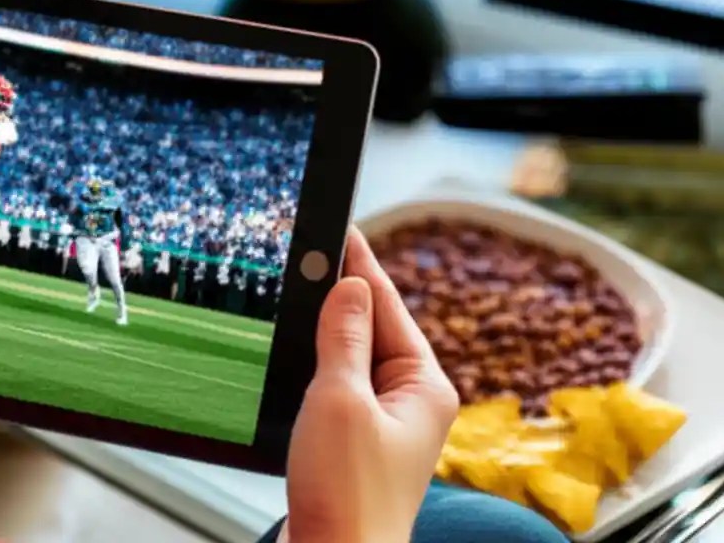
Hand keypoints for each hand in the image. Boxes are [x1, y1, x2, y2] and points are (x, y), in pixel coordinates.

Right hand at [283, 228, 458, 542]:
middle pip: (373, 329)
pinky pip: (341, 387)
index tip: (342, 230)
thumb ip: (344, 338)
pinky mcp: (358, 442)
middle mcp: (412, 401)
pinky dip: (320, 365)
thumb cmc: (347, 494)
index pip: (388, 307)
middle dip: (343, 294)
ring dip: (328, 332)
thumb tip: (350, 285)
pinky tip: (299, 353)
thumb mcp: (340, 399)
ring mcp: (385, 423)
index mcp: (424, 386)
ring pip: (354, 358)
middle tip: (314, 251)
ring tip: (303, 291)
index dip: (362, 266)